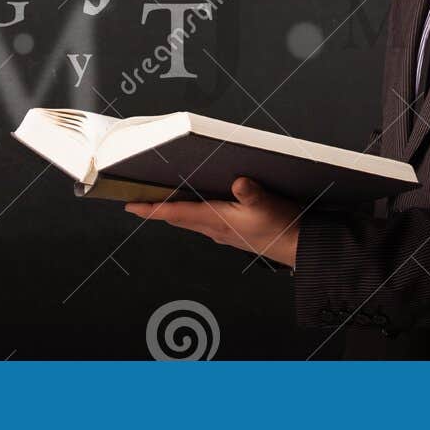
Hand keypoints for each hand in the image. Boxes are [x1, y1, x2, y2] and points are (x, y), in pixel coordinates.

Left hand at [125, 177, 301, 268]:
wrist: (299, 246)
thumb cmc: (281, 227)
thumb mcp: (267, 205)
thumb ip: (251, 194)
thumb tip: (238, 183)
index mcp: (215, 219)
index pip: (175, 213)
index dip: (151, 209)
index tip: (131, 206)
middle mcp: (214, 228)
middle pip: (176, 217)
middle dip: (155, 209)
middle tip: (137, 200)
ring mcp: (222, 232)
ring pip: (188, 220)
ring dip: (172, 211)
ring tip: (158, 199)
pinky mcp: (232, 232)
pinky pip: (202, 222)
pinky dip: (190, 213)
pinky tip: (195, 205)